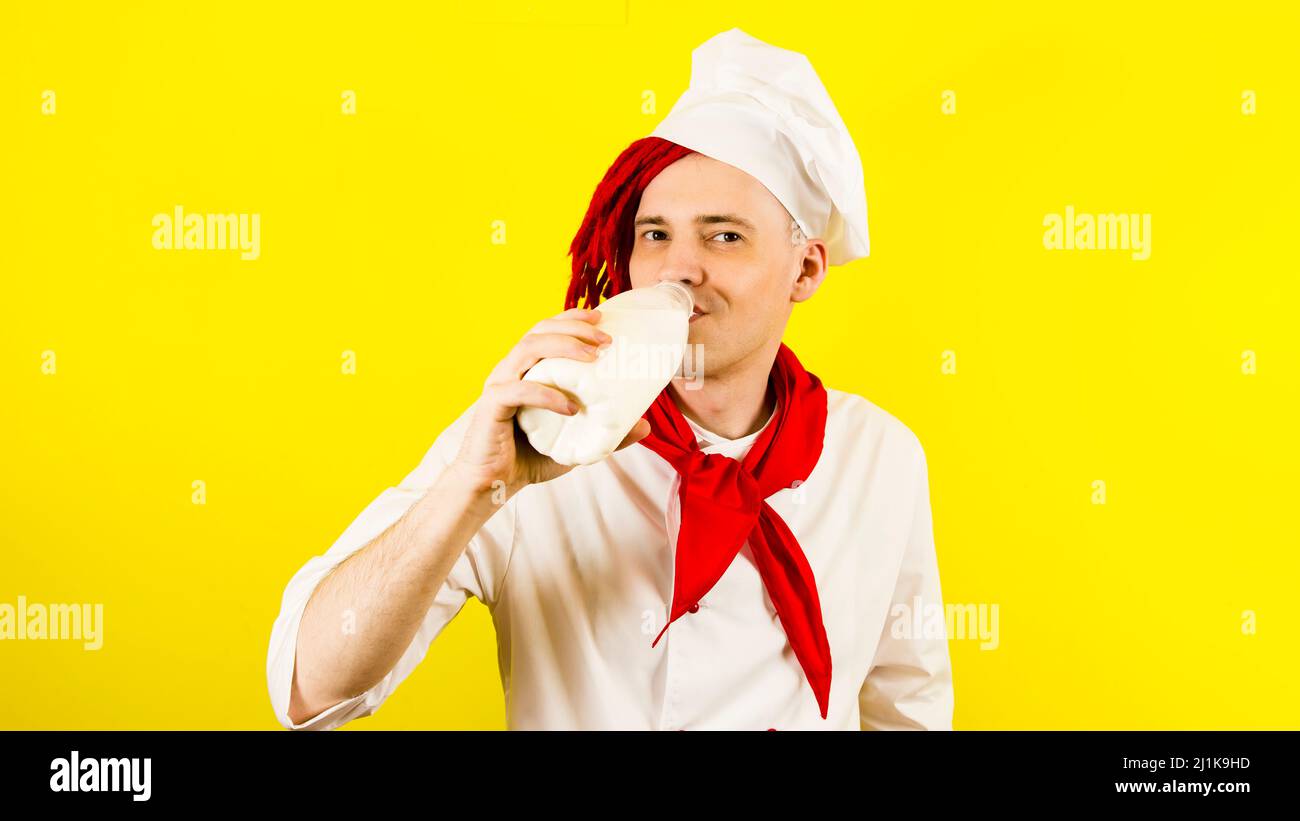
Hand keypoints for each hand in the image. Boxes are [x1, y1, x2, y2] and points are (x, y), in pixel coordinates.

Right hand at [449, 307, 651, 497]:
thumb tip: (644, 425)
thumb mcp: (575, 443)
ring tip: (593, 358)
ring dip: (563, 347)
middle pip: (539, 331)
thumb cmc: (530, 458)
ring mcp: (499, 385)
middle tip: (606, 339)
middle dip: (574, 328)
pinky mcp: (492, 406)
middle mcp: (510, 370)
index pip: (546, 330)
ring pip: (527, 350)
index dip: (571, 317)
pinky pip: (519, 391)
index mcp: (526, 370)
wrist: (494, 485)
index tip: (601, 316)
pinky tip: (570, 407)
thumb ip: (605, 433)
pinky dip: (547, 395)